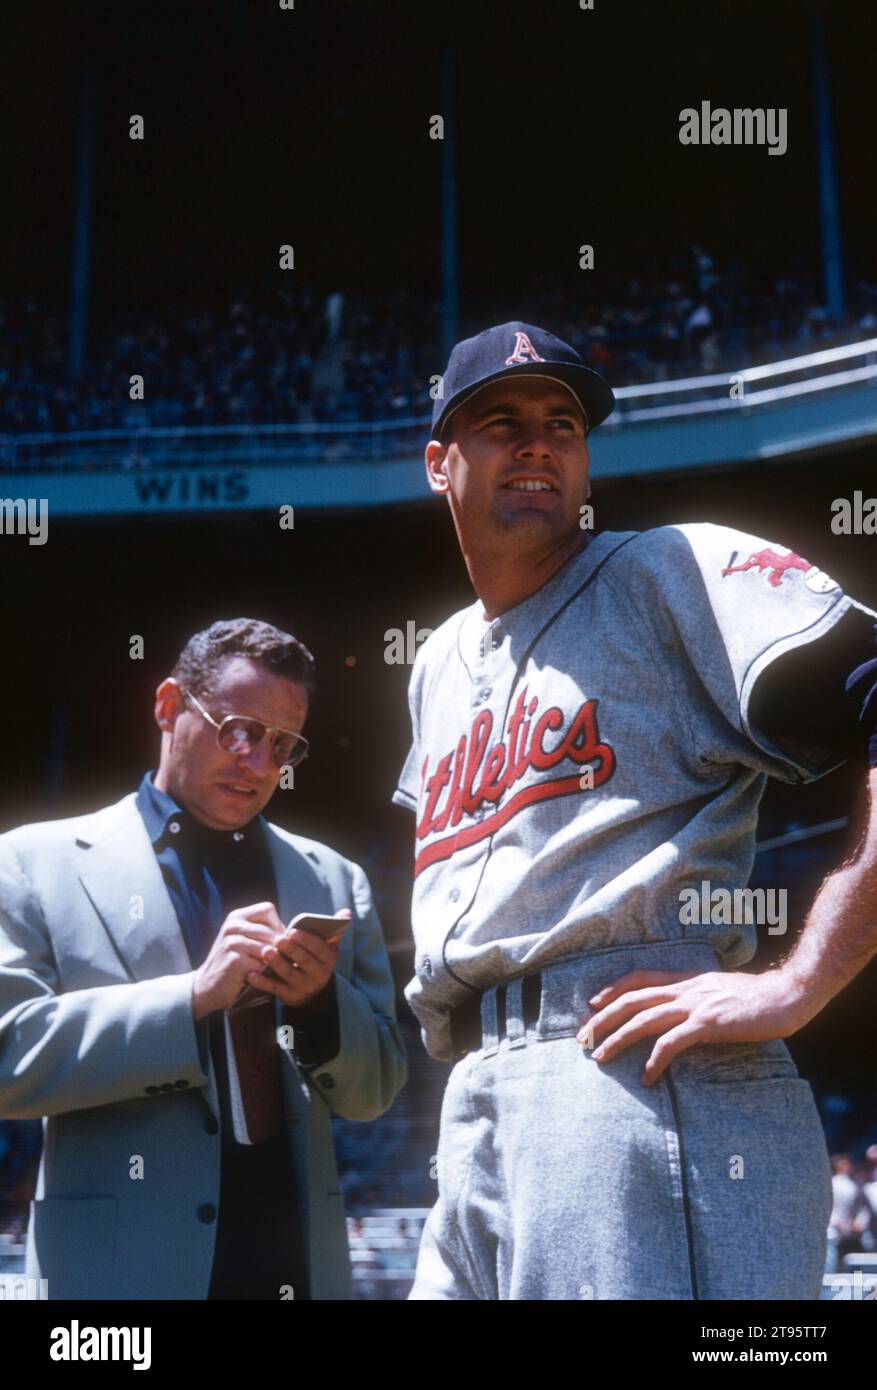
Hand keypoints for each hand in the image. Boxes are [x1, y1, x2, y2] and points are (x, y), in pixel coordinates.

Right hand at [191, 902, 288, 1018]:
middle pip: (271, 931)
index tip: (274, 940)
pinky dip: (263, 974)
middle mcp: (232, 926)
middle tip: (277, 961)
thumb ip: (263, 933)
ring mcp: (232, 942)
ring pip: (269, 949)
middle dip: (278, 948)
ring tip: (267, 969)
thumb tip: (292, 933)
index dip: (276, 925)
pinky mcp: (234, 960)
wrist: (206, 986)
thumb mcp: (244, 941)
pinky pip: (261, 965)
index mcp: (236, 917)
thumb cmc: (233, 963)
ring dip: (272, 962)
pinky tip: (257, 978)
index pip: (267, 909)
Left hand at [246, 909, 350, 1009]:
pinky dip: (263, 983)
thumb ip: (334, 930)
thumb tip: (346, 912)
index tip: (292, 931)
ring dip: (277, 964)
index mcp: (329, 959)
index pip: (319, 949)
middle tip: (278, 940)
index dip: (306, 940)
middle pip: (304, 962)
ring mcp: (305, 987)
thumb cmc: (316, 958)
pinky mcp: (291, 998)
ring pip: (290, 975)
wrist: (311, 989)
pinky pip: (276, 990)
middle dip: (291, 950)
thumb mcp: (327, 946)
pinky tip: (252, 975)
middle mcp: (319, 975)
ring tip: (265, 952)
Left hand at [576, 967, 814, 1085]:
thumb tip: (685, 1015)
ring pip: (644, 1020)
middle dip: (603, 1019)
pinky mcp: (708, 1024)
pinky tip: (648, 1077)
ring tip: (600, 1058)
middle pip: (632, 999)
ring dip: (617, 1039)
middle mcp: (686, 989)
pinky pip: (672, 1043)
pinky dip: (655, 1060)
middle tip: (583, 1039)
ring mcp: (695, 1005)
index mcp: (687, 980)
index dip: (613, 989)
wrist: (787, 994)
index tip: (593, 1004)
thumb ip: (699, 999)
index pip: (640, 978)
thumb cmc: (759, 999)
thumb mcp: (720, 991)